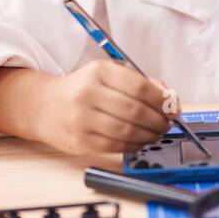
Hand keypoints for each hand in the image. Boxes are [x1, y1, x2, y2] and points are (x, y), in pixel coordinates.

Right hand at [35, 60, 174, 155]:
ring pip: (127, 131)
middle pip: (136, 111)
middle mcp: (88, 93)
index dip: (162, 101)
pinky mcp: (80, 141)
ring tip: (156, 133)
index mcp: (99, 72)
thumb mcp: (108, 75)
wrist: (44, 106)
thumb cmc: (83, 89)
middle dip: (158, 121)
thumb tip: (169, 99)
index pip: (140, 87)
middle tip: (167, 124)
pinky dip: (134, 145)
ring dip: (149, 135)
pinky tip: (140, 141)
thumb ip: (139, 82)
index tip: (173, 108)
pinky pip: (115, 146)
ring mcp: (82, 119)